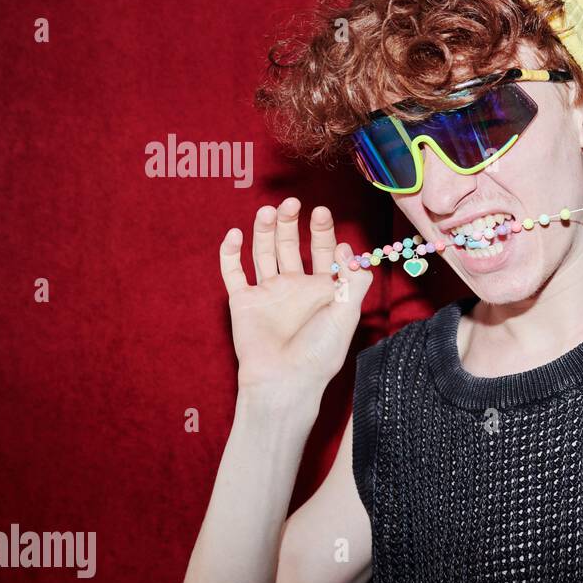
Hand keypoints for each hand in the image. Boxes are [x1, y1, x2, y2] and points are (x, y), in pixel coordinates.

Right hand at [218, 198, 372, 398]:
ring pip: (264, 253)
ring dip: (265, 231)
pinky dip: (230, 253)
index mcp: (322, 290)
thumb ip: (352, 282)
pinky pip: (234, 273)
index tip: (322, 212)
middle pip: (291, 246)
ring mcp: (268, 293)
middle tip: (293, 203)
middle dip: (292, 224)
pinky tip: (234, 234)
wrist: (284, 380)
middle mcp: (295, 287)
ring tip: (268, 210)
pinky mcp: (244, 301)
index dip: (323, 231)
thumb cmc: (319, 353)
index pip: (323, 251)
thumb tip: (349, 250)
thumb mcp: (346, 315)